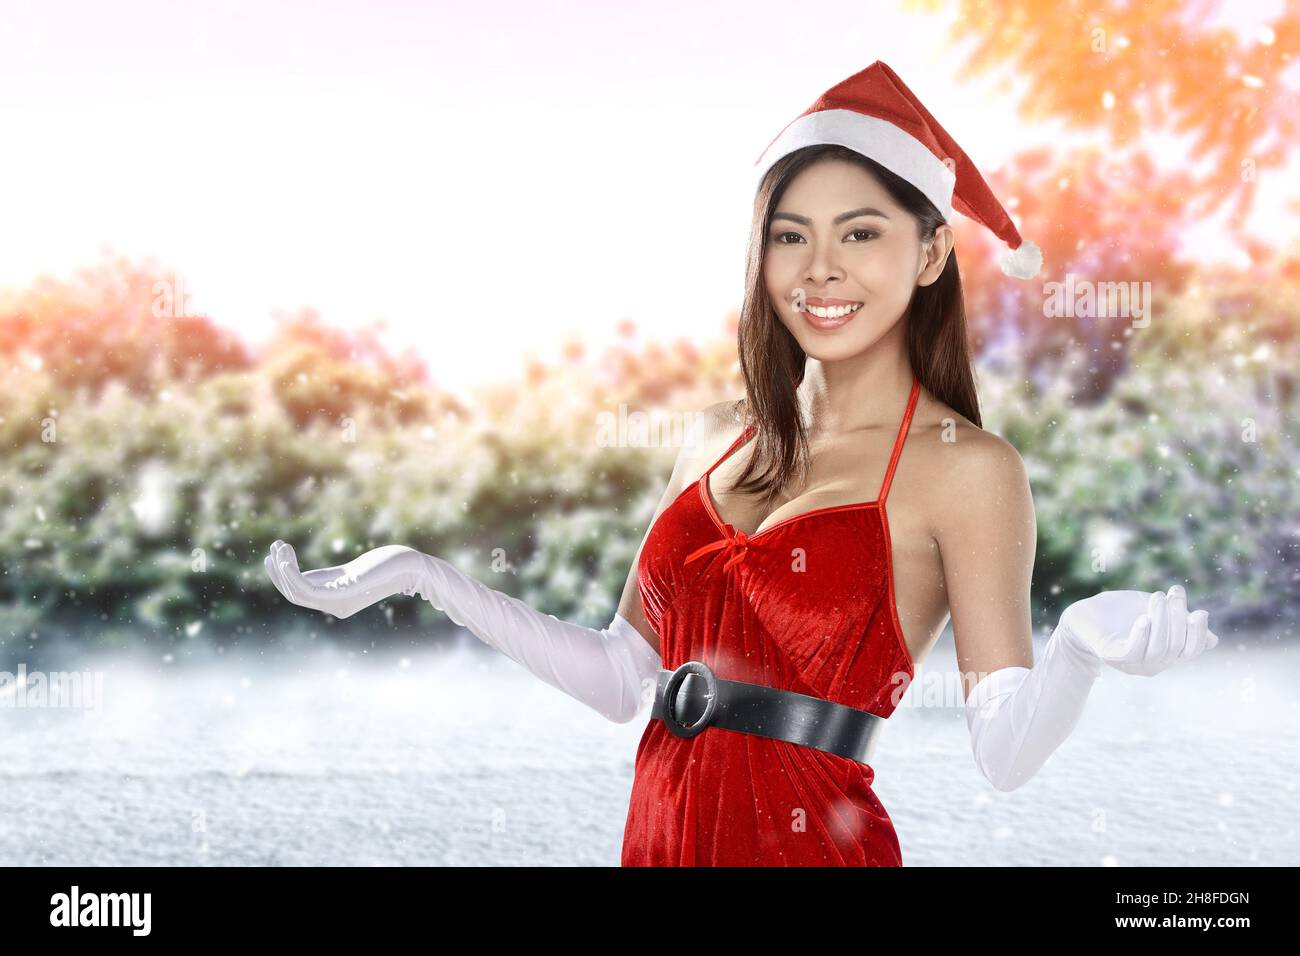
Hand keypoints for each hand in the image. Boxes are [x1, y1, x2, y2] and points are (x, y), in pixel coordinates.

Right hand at [263, 540, 426, 618]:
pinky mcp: (343, 592)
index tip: (274, 556)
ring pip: (298, 594)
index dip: (283, 578)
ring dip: (283, 571)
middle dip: (279, 574)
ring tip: (278, 547)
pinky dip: (292, 576)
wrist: (409, 566)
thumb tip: (314, 572)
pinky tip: (286, 558)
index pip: (301, 595)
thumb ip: (333, 577)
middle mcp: (336, 606)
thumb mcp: (353, 572)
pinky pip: (308, 591)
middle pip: (295, 595)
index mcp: (337, 603)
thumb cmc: (385, 565)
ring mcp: (339, 601)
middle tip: (272, 550)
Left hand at [1058, 585, 1217, 676]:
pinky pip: (1131, 652)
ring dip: (1162, 622)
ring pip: (1157, 650)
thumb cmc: (1121, 612)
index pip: (1190, 650)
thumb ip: (1180, 623)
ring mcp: (1131, 664)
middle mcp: (1152, 664)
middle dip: (1179, 618)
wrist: (1082, 616)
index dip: (1198, 633)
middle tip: (1174, 593)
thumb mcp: (1155, 613)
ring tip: (1158, 597)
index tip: (1198, 611)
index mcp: (1165, 654)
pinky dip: (1141, 636)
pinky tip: (1143, 618)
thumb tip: (1213, 639)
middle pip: (1176, 647)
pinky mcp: (1112, 656)